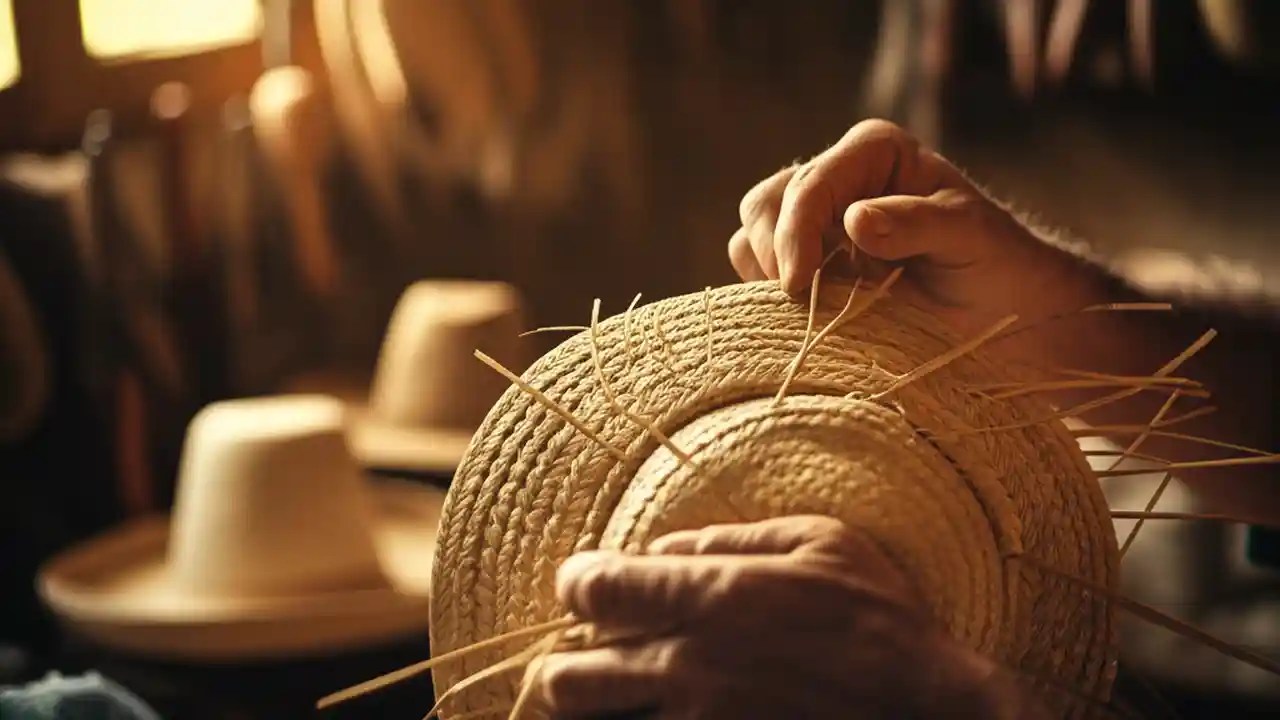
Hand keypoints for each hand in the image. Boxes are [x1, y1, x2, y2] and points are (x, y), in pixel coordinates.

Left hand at [535, 516, 1040, 718]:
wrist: (933, 716)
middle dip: (566, 667)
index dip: (576, 583)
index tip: (587, 586)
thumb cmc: (884, 626)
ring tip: (617, 700)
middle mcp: (686, 669)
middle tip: (592, 660)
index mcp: (710, 600)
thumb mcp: (824, 544)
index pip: (590, 589)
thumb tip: (663, 548)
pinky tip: (662, 719)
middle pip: (566, 678)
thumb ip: (735, 537)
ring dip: (594, 714)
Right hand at [727, 119, 1118, 358]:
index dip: (796, 231)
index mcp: (875, 152)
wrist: (1006, 316)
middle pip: (768, 203)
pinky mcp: (808, 263)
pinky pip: (758, 269)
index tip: (798, 284)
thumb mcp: (971, 238)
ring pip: (753, 232)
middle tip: (797, 300)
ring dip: (765, 270)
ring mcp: (818, 222)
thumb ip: (918, 223)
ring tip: (803, 307)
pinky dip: (764, 291)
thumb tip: (854, 219)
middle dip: (774, 251)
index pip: (812, 183)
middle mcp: (839, 177)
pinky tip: (801, 314)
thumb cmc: (998, 266)